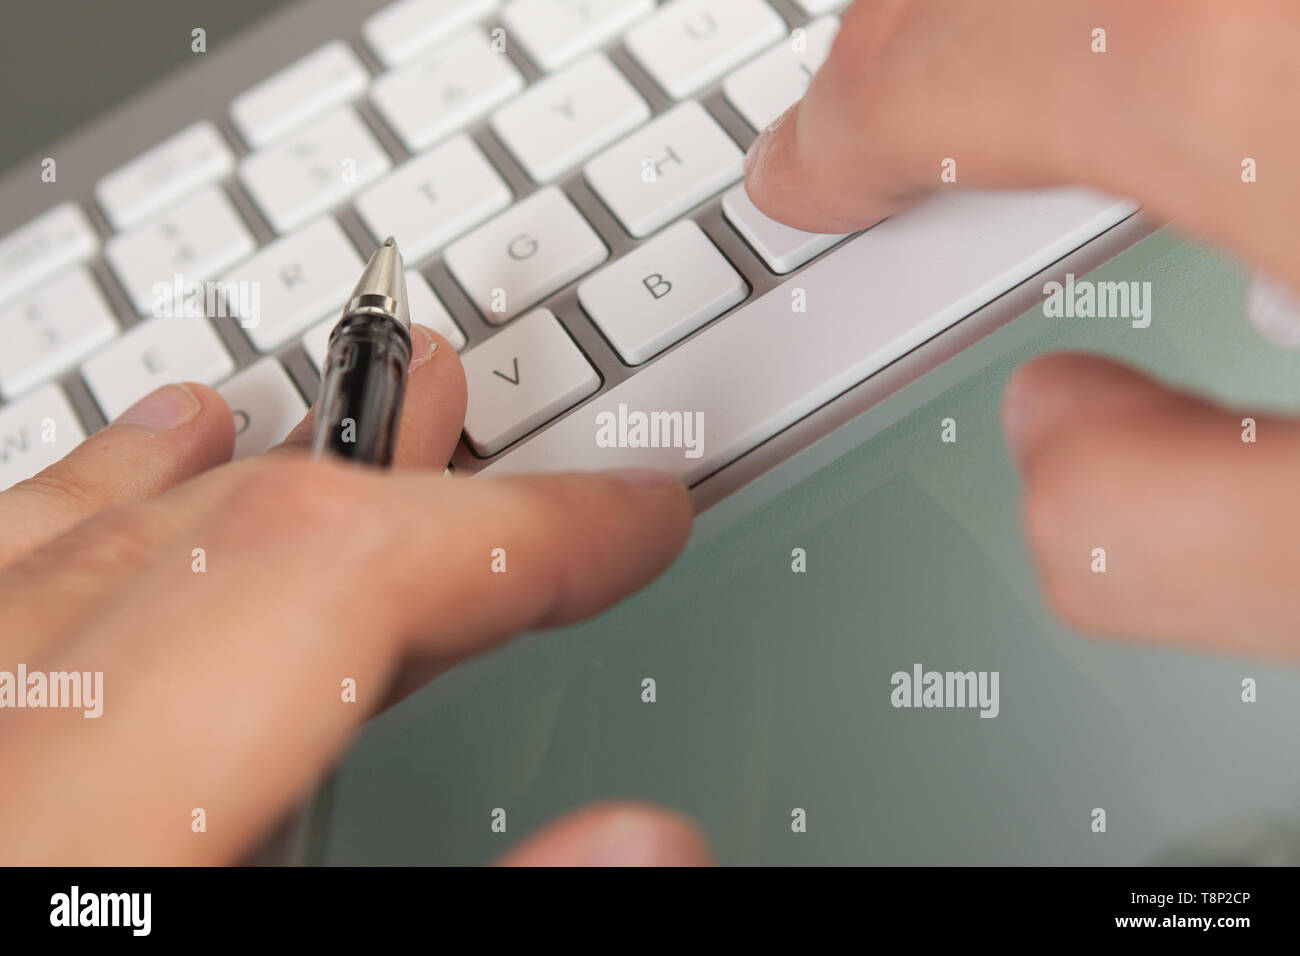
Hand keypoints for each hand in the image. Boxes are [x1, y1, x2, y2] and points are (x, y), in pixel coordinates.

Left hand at [0, 326, 708, 864]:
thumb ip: (487, 907)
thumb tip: (646, 839)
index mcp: (81, 831)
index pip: (330, 586)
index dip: (515, 533)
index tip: (630, 520)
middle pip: (222, 545)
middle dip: (403, 484)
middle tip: (492, 418)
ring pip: (87, 535)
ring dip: (249, 467)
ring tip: (345, 413)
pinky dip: (86, 500)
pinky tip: (151, 447)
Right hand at [745, 0, 1299, 659]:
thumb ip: (1170, 535)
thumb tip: (1052, 442)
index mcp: (1258, 78)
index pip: (950, 71)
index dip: (846, 137)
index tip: (808, 177)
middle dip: (910, 44)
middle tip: (865, 114)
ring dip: (1023, 10)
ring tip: (1001, 76)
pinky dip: (1148, 12)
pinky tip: (1190, 67)